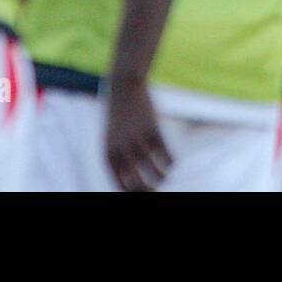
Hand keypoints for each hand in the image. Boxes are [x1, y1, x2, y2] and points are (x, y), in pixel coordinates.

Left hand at [106, 75, 172, 191]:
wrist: (123, 87)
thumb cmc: (118, 116)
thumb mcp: (112, 139)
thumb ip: (119, 159)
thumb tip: (131, 182)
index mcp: (109, 157)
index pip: (122, 187)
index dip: (135, 193)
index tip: (146, 192)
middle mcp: (122, 152)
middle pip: (139, 184)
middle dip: (149, 190)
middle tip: (156, 189)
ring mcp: (139, 142)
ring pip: (156, 172)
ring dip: (162, 177)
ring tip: (164, 176)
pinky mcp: (153, 130)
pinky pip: (166, 155)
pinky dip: (170, 163)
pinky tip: (172, 162)